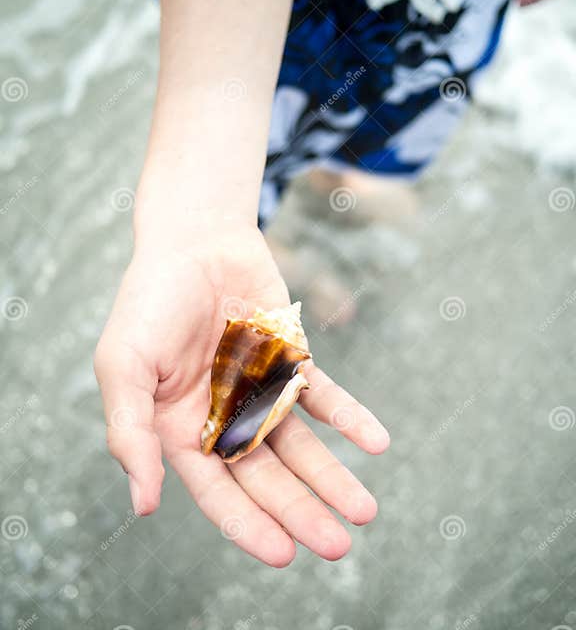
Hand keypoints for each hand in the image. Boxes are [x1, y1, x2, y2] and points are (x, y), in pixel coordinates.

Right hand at [94, 223, 389, 566]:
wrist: (194, 239)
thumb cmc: (150, 300)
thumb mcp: (123, 365)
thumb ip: (131, 432)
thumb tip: (142, 505)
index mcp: (180, 428)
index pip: (217, 490)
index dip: (247, 524)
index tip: (284, 554)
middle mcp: (222, 417)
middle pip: (266, 476)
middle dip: (300, 511)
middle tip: (338, 546)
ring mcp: (259, 388)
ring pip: (300, 444)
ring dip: (332, 478)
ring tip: (364, 513)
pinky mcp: (290, 359)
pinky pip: (322, 395)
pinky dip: (349, 418)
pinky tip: (376, 442)